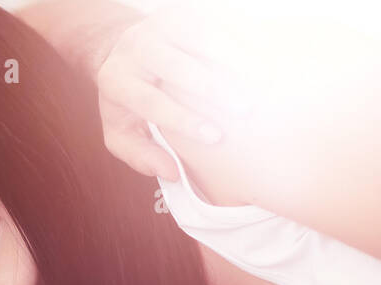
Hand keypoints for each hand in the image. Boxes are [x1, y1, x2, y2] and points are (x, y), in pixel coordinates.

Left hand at [91, 4, 246, 178]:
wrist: (124, 50)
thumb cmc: (128, 101)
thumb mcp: (121, 133)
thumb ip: (140, 156)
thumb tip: (171, 172)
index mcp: (116, 81)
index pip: (151, 102)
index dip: (184, 120)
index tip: (215, 136)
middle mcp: (135, 47)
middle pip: (176, 66)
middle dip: (213, 87)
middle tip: (246, 109)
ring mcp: (160, 24)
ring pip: (200, 36)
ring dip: (234, 57)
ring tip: (263, 80)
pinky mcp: (184, 10)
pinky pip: (217, 19)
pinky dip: (242, 36)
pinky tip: (264, 56)